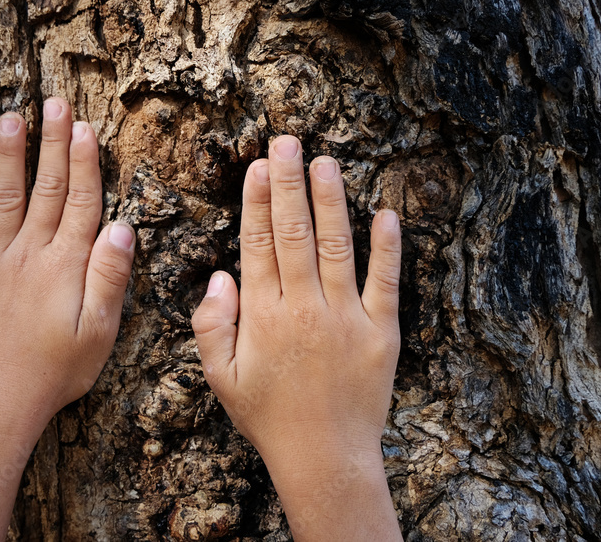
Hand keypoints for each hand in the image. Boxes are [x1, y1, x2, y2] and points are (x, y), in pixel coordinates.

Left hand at [0, 100, 134, 540]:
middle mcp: (29, 253)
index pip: (80, 201)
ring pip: (4, 199)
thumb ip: (109, 275)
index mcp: (65, 264)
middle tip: (55, 103)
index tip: (85, 126)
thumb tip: (121, 225)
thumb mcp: (101, 330)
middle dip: (53, 144)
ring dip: (8, 158)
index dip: (84, 162)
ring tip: (10, 118)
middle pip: (46, 189)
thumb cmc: (58, 370)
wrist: (0, 401)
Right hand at [190, 135, 401, 539]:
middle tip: (287, 142)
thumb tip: (220, 275)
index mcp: (263, 316)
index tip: (258, 166)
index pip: (258, 244)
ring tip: (327, 162)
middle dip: (289, 183)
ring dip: (331, 201)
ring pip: (337, 246)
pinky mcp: (383, 332)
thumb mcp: (221, 378)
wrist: (325, 458)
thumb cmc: (268, 417)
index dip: (257, 201)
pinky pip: (385, 281)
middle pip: (294, 232)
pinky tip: (386, 214)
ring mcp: (347, 317)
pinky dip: (387, 247)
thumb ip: (212, 325)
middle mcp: (304, 307)